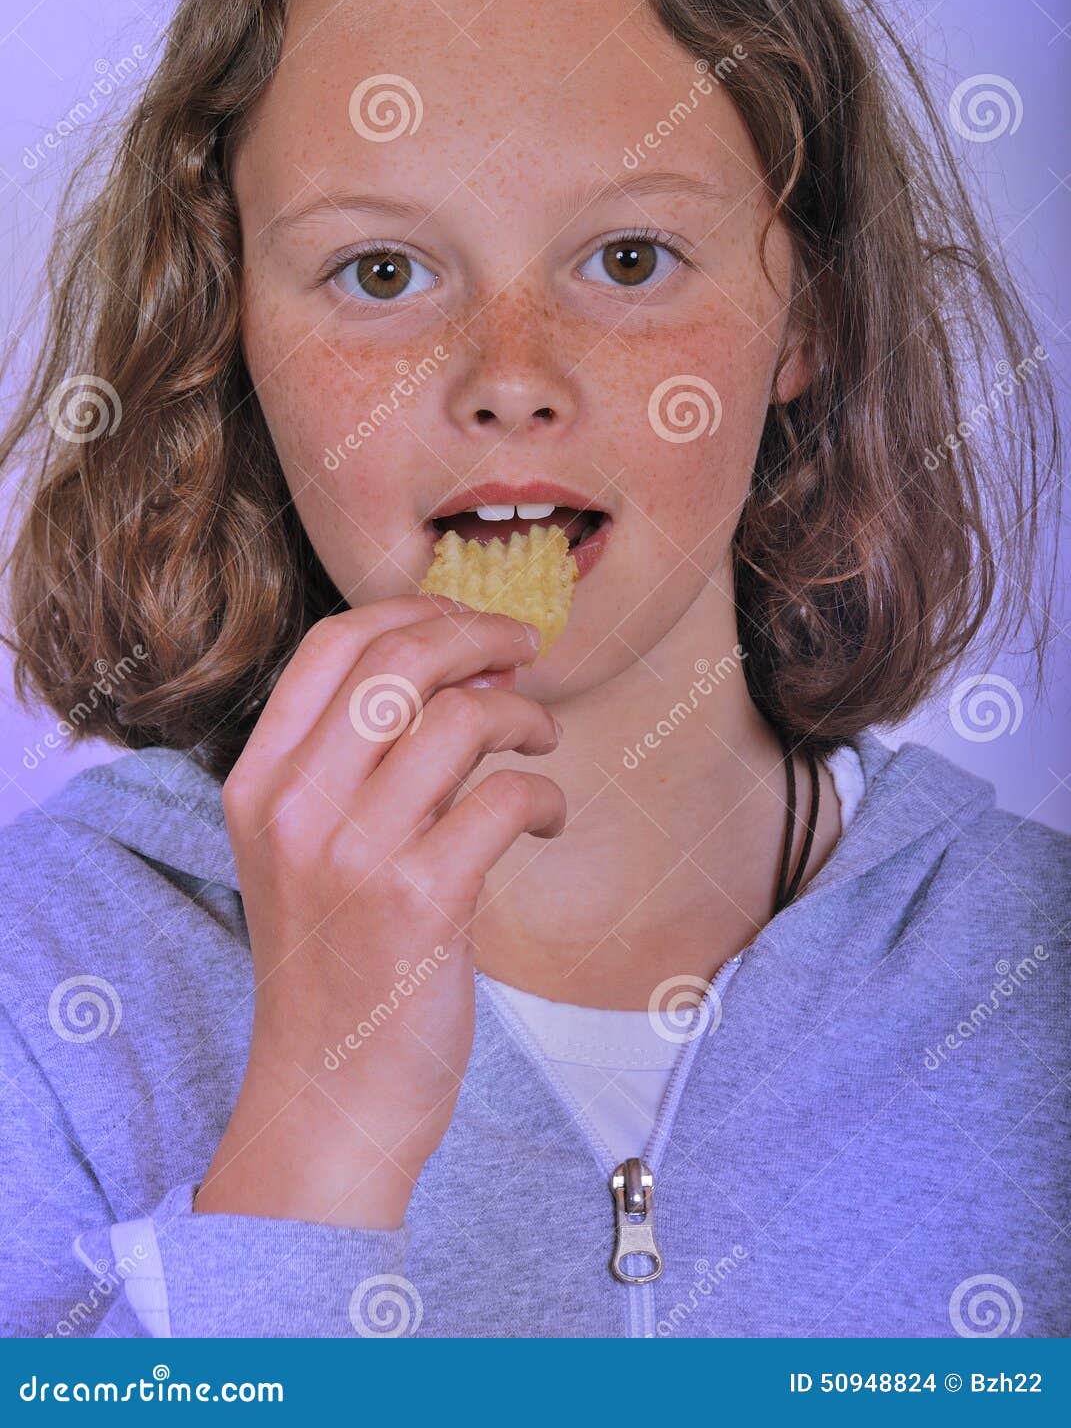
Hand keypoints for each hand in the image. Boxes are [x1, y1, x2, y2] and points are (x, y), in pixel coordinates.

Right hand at [193, 594, 564, 1228]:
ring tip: (542, 739)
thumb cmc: (335, 962)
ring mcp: (354, 855)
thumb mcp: (305, 850)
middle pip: (400, 662)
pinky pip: (504, 798)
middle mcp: (295, 808)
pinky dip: (545, 792)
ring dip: (524, 714)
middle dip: (481, 636)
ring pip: (460, 718)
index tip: (468, 621)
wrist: (329, 1094)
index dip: (415, 612)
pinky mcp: (421, 904)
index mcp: (258, 782)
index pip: (333, 644)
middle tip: (526, 651)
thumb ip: (355, 761)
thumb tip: (460, 665)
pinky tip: (547, 817)